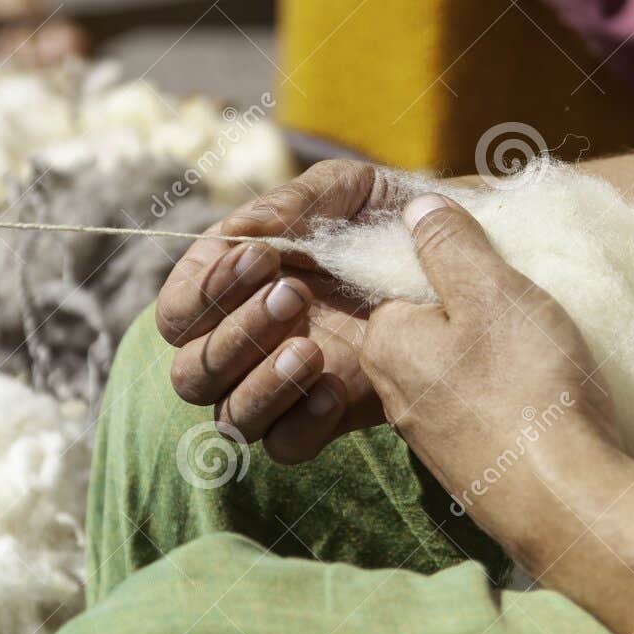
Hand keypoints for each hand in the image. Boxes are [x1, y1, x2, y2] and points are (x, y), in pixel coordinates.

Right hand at [155, 159, 390, 462]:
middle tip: (295, 294)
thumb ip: (294, 203)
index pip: (177, 311)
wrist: (455, 254)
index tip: (261, 258)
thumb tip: (239, 231)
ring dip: (261, 386)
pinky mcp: (325, 414)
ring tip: (311, 349)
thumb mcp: (345, 189)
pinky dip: (302, 423)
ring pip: (230, 417)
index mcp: (229, 287)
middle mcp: (243, 341)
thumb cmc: (387, 212)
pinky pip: (286, 445)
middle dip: (234, 337)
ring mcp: (281, 384)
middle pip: (192, 374)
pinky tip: (336, 388)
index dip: (203, 293)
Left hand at [359, 195, 621, 564]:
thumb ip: (450, 245)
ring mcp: (428, 435)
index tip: (498, 269)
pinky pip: (480, 408)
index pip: (401, 281)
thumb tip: (415, 208)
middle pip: (429, 326)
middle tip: (527, 310)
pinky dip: (507, 396)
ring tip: (542, 353)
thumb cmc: (527, 386)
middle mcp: (392, 393)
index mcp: (386, 343)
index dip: (451, 265)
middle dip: (473, 312)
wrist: (566, 500)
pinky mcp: (466, 464)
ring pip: (456, 368)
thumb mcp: (492, 292)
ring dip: (494, 356)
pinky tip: (543, 396)